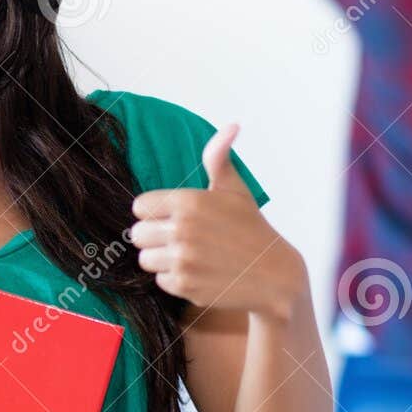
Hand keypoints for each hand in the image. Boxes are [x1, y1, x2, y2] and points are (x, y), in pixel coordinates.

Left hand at [131, 124, 305, 320]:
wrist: (274, 274)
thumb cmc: (251, 228)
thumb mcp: (234, 190)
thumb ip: (218, 158)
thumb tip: (231, 126)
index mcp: (189, 201)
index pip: (140, 206)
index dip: (153, 213)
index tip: (171, 218)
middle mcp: (182, 229)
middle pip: (137, 234)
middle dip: (155, 237)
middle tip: (179, 239)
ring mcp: (183, 259)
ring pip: (145, 260)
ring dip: (162, 260)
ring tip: (188, 256)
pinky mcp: (185, 285)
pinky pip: (160, 281)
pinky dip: (174, 280)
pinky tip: (196, 273)